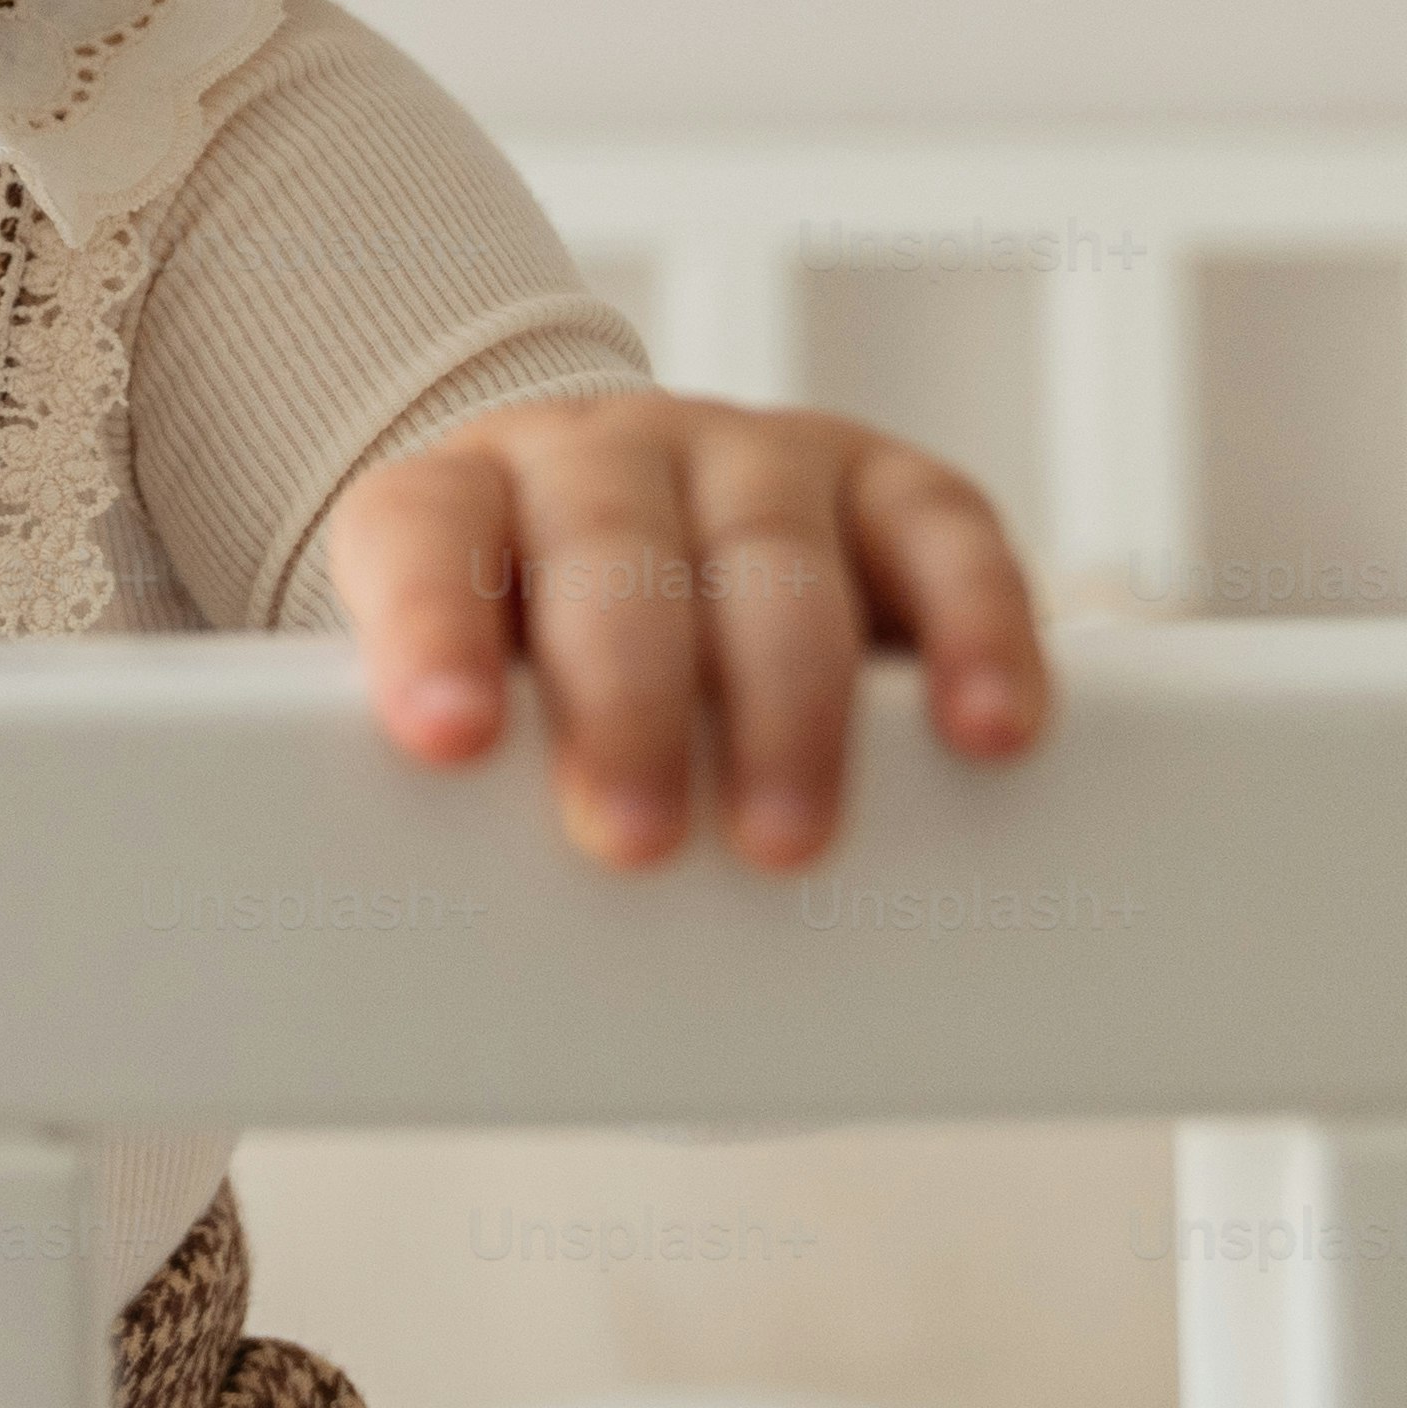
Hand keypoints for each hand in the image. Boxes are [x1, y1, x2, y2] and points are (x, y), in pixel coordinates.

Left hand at [309, 393, 1047, 869]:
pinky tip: (982, 729)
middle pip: (612, 554)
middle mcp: (608, 456)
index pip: (424, 536)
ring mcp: (753, 457)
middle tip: (633, 840)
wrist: (648, 561)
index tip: (447, 738)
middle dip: (627, 700)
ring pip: (772, 554)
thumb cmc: (547, 671)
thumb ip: (475, 789)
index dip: (430, 628)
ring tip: (785, 841)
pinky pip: (943, 538)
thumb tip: (468, 952)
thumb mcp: (491, 713)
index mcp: (471, 497)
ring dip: (786, 703)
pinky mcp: (890, 483)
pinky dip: (973, 633)